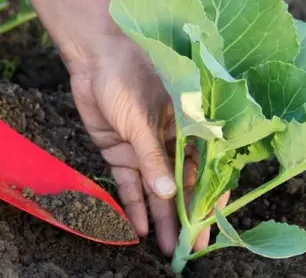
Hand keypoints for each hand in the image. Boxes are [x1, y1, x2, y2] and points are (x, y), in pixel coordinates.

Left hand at [68, 34, 227, 255]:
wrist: (95, 57)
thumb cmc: (129, 76)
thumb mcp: (144, 119)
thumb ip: (155, 158)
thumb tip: (168, 195)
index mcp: (188, 128)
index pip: (205, 168)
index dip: (208, 196)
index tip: (210, 223)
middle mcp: (169, 141)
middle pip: (180, 185)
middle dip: (184, 215)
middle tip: (188, 247)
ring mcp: (144, 148)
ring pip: (155, 189)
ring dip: (160, 217)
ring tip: (164, 247)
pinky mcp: (120, 152)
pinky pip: (129, 183)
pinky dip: (133, 204)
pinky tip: (139, 227)